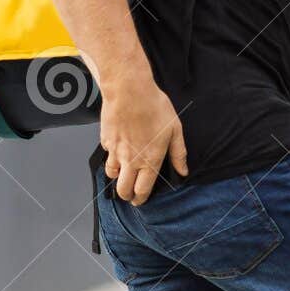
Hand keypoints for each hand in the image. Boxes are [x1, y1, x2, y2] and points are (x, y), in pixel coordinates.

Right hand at [98, 75, 187, 205]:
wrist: (129, 91)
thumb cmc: (154, 107)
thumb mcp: (174, 130)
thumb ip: (178, 153)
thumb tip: (183, 171)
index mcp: (150, 160)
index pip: (143, 190)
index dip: (141, 198)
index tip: (140, 200)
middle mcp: (131, 160)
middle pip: (123, 190)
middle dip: (127, 195)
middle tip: (131, 194)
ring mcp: (116, 151)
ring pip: (112, 175)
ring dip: (117, 178)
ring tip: (123, 173)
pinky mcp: (106, 140)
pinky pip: (107, 155)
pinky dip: (111, 157)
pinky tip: (118, 149)